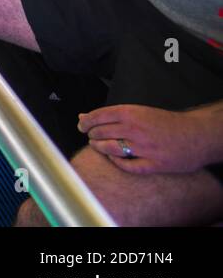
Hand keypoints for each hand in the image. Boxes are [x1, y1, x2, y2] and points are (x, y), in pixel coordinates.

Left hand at [78, 105, 210, 174]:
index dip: (85, 122)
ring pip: (110, 149)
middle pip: (100, 133)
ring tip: (98, 146)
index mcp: (130, 113)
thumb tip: (84, 116)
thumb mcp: (140, 111)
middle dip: (91, 135)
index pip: (97, 117)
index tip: (82, 125)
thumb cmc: (166, 122)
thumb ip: (112, 115)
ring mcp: (143, 148)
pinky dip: (117, 162)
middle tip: (91, 136)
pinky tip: (115, 158)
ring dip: (100, 148)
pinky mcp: (153, 164)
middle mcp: (134, 129)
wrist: (196, 135)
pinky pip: (127, 166)